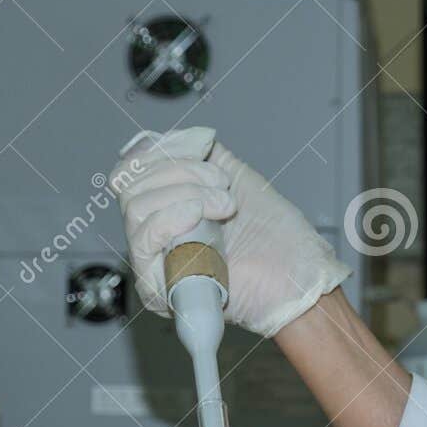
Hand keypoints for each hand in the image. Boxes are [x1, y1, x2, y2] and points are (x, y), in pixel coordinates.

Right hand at [110, 129, 351, 337]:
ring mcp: (152, 265)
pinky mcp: (157, 289)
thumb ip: (199, 155)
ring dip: (185, 194)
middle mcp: (153, 239)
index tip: (203, 146)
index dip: (160, 150)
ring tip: (224, 206)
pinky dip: (170, 218)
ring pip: (136, 208)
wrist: (297, 276)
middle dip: (180, 171)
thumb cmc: (277, 240)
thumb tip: (171, 138)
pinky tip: (199, 215)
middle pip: (130, 187)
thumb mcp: (234, 178)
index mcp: (165, 212)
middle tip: (221, 185)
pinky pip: (143, 241)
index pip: (130, 172)